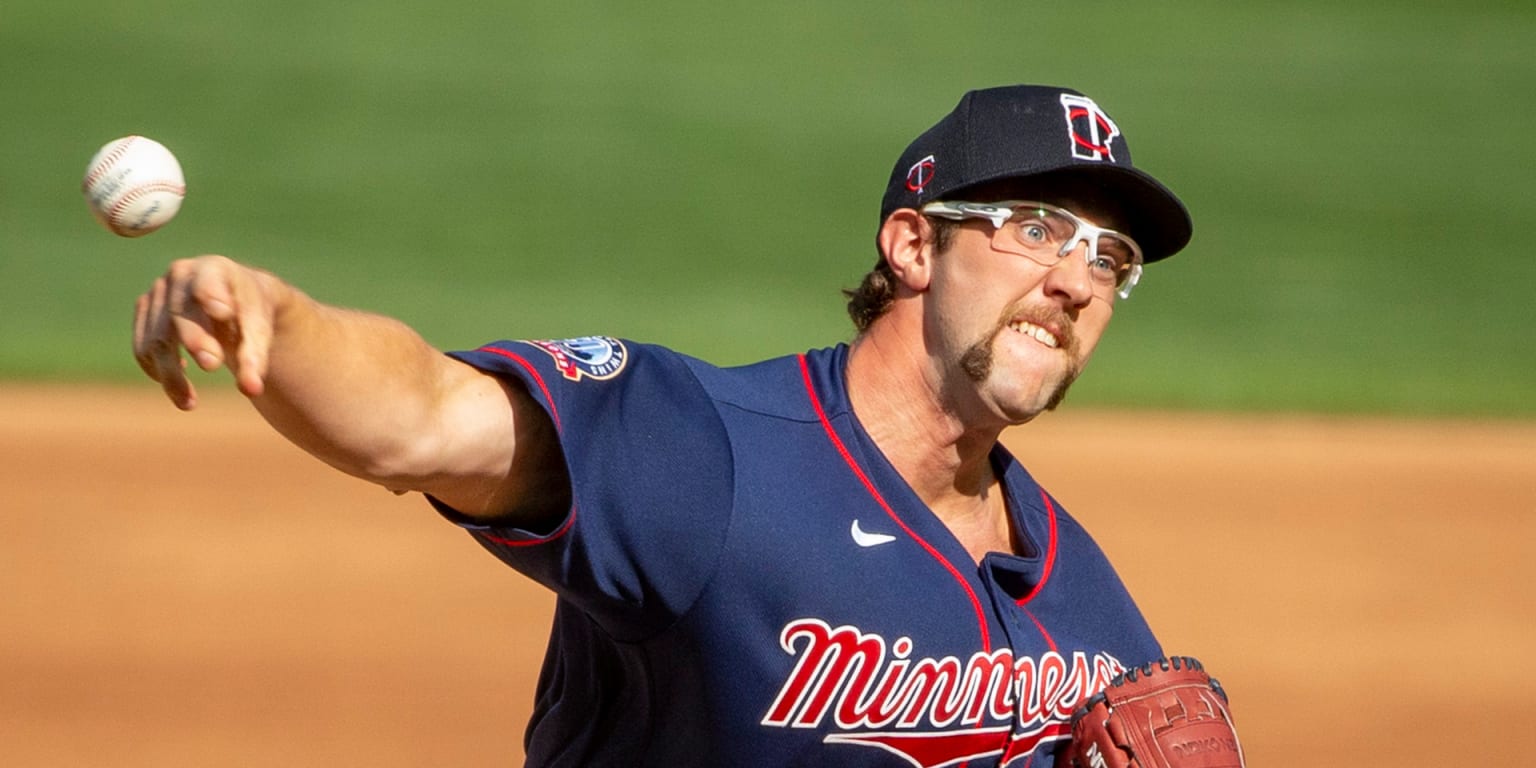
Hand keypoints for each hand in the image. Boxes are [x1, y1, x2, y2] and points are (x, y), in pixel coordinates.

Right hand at [132, 255, 285, 409]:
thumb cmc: (250, 314)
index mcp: (215, 269)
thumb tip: (251, 390)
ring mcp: (158, 293)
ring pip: (157, 338)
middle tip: (213, 365)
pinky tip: (179, 388)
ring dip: (171, 374)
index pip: (208, 281)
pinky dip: (156, 370)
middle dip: (196, 341)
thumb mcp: (259, 331)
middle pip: (181, 314)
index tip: (223, 311)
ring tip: (190, 403)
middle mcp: (181, 275)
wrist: (233, 300)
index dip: (212, 294)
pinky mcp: (145, 313)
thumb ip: (255, 358)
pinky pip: (143, 347)